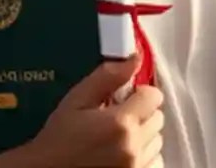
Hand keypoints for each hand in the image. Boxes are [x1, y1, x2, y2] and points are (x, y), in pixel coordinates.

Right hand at [0, 53, 164, 167]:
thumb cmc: (57, 140)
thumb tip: (133, 58)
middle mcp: (133, 147)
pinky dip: (144, 156)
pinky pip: (155, 161)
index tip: (125, 99)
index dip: (139, 94)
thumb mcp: (76, 102)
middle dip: (141, 114)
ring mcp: (136, 166)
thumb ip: (107, 77)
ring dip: (143, 136)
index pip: (154, 96)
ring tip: (117, 139)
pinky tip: (122, 154)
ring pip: (157, 140)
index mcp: (121, 123)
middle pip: (158, 118)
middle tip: (117, 119)